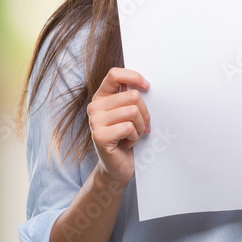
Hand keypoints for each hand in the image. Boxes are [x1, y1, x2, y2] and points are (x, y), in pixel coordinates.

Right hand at [87, 67, 150, 185]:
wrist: (117, 167)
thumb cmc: (126, 138)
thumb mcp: (128, 114)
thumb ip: (130, 98)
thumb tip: (144, 84)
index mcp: (101, 97)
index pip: (114, 75)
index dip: (134, 76)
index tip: (147, 86)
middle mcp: (95, 107)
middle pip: (132, 96)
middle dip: (144, 113)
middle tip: (142, 126)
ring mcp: (95, 121)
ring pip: (132, 112)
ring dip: (140, 127)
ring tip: (134, 135)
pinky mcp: (100, 136)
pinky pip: (128, 127)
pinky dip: (135, 137)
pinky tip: (128, 143)